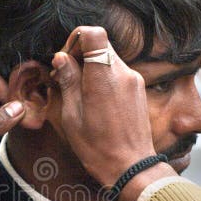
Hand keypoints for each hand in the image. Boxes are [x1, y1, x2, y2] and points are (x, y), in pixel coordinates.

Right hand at [51, 26, 174, 200]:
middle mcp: (122, 73)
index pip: (94, 33)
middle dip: (81, 53)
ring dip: (92, 66)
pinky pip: (118, 72)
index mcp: (103, 77)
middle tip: (67, 75)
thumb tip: (61, 58)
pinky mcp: (139, 89)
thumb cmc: (98, 147)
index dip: (76, 39)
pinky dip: (104, 76)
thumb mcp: (71, 116)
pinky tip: (94, 99)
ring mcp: (134, 80)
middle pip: (101, 43)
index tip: (66, 58)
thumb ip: (67, 81)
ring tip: (79, 91)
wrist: (131, 167)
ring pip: (109, 57)